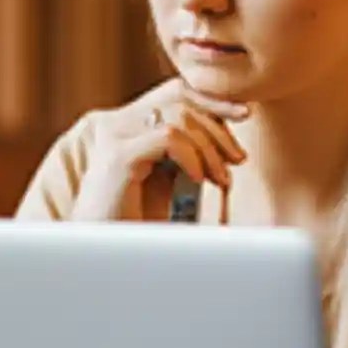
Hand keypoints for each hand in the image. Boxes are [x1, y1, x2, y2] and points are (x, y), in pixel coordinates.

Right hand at [70, 78, 248, 220]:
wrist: (103, 254)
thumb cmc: (132, 221)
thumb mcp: (163, 178)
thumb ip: (182, 152)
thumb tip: (221, 140)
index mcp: (126, 126)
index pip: (174, 93)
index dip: (211, 99)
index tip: (243, 114)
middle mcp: (117, 125)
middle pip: (179, 99)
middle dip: (218, 124)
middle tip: (238, 157)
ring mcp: (116, 138)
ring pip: (178, 117)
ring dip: (209, 147)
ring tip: (221, 178)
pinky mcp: (119, 157)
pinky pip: (168, 138)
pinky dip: (192, 157)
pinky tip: (199, 180)